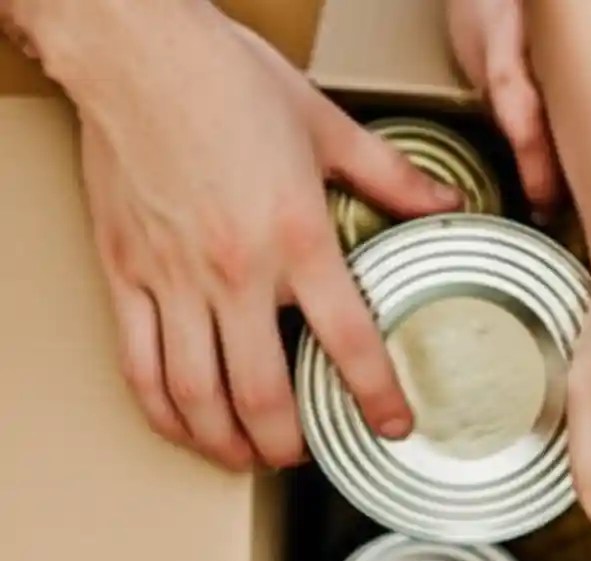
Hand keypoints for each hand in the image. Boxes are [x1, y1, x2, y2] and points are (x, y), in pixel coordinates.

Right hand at [68, 4, 459, 468]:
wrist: (137, 50)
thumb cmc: (226, 79)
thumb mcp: (328, 127)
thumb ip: (392, 178)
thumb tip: (442, 206)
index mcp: (297, 238)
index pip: (348, 340)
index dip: (375, 395)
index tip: (392, 425)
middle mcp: (235, 271)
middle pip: (262, 393)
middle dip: (287, 443)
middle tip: (304, 455)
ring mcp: (174, 278)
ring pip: (195, 393)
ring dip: (224, 441)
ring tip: (246, 457)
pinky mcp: (125, 272)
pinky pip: (137, 361)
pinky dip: (159, 407)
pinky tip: (180, 423)